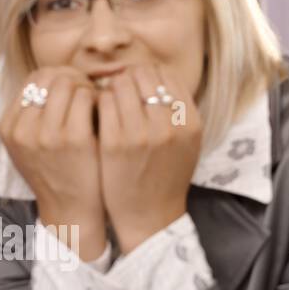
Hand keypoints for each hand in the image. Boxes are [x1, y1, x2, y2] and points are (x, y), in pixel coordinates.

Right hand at [0, 67, 105, 259]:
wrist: (71, 210)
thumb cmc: (56, 173)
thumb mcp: (29, 145)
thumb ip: (32, 114)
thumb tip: (52, 76)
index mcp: (9, 128)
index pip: (31, 81)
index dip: (54, 77)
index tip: (71, 85)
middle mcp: (23, 129)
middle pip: (48, 77)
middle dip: (70, 78)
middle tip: (86, 89)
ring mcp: (47, 134)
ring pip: (67, 83)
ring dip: (85, 86)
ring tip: (96, 99)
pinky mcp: (74, 139)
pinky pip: (86, 97)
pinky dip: (97, 97)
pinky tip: (104, 109)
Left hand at [98, 64, 201, 253]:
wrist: (150, 215)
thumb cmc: (164, 175)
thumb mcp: (185, 142)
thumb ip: (177, 110)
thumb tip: (156, 76)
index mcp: (190, 122)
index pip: (166, 74)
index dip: (146, 74)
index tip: (136, 83)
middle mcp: (169, 125)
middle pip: (142, 73)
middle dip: (127, 77)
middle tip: (118, 90)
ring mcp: (142, 133)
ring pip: (120, 83)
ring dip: (110, 88)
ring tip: (107, 101)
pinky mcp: (115, 142)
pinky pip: (102, 102)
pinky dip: (98, 102)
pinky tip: (98, 113)